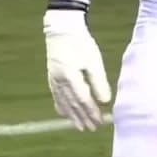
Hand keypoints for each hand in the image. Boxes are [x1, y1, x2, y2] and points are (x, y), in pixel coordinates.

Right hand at [44, 8, 110, 130]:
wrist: (62, 27)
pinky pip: (55, 96)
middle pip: (73, 104)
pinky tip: (64, 112)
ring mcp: (53, 79)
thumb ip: (99, 82)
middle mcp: (59, 80)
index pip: (83, 100)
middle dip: (83, 118)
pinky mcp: (51, 76)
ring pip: (63, 102)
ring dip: (72, 116)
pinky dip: (61, 106)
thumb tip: (105, 102)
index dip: (92, 112)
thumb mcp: (93, 60)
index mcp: (70, 76)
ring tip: (79, 126)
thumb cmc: (80, 42)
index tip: (100, 122)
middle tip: (92, 129)